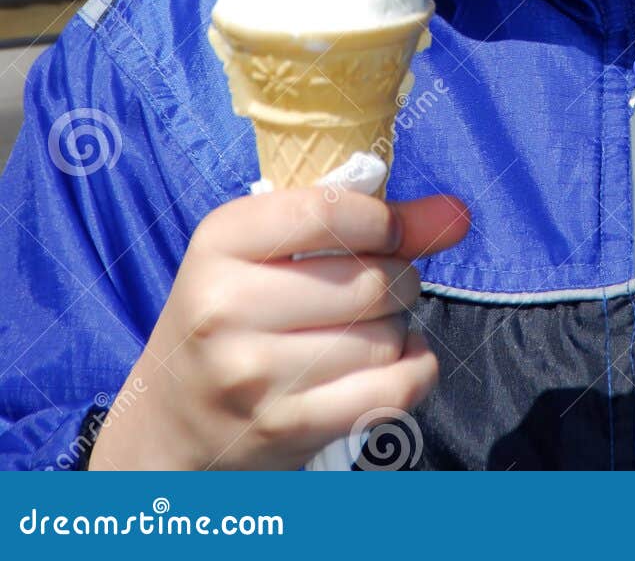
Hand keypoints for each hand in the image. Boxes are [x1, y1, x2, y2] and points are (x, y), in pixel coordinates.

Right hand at [87, 187, 469, 470]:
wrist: (170, 422)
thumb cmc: (234, 315)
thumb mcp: (271, 251)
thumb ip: (370, 222)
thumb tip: (458, 214)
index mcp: (218, 241)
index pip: (329, 211)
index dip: (382, 221)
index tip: (389, 233)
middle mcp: (226, 307)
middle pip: (368, 280)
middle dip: (398, 278)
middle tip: (380, 286)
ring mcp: (252, 375)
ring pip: (384, 337)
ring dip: (398, 330)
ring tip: (370, 328)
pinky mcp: (283, 430)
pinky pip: (391, 391)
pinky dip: (413, 371)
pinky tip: (396, 361)